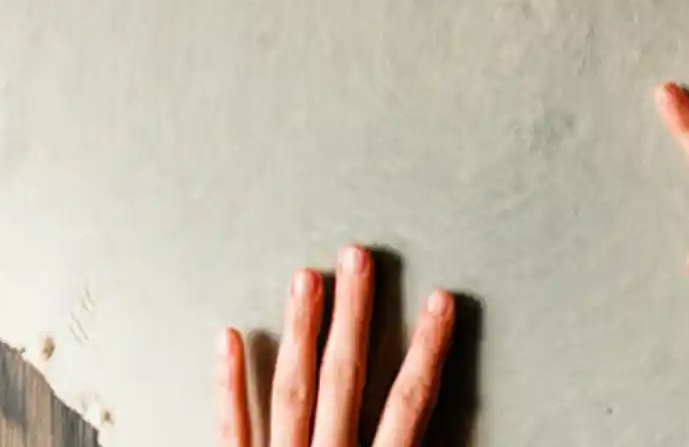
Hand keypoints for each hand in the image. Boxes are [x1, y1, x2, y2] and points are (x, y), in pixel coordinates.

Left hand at [216, 246, 454, 446]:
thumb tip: (459, 437)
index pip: (408, 404)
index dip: (427, 350)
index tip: (439, 304)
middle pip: (344, 377)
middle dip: (353, 314)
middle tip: (357, 260)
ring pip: (291, 390)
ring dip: (301, 330)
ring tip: (306, 277)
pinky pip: (232, 426)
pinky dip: (230, 382)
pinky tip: (230, 337)